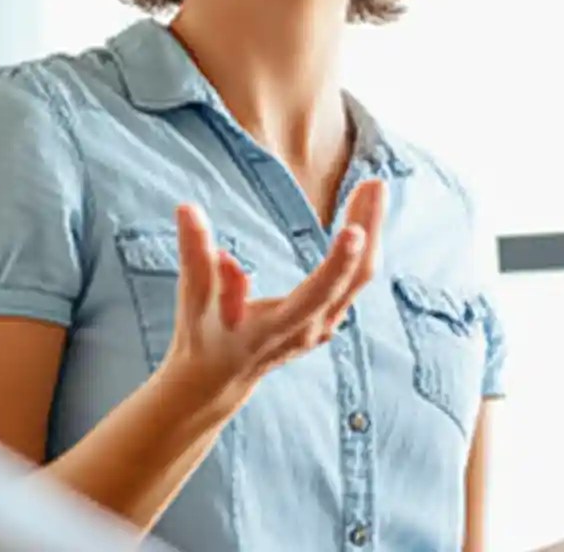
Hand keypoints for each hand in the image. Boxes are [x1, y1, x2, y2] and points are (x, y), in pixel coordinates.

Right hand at [158, 179, 385, 418]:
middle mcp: (311, 329)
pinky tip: (363, 215)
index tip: (355, 230)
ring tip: (372, 187)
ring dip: (370, 229)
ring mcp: (325, 325)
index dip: (338, 263)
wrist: (219, 379)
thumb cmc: (204, 336)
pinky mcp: (329, 317)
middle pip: (354, 278)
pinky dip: (364, 244)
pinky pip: (356, 278)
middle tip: (375, 184)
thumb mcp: (194, 300)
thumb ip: (194, 257)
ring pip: (362, 276)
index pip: (317, 295)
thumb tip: (188, 210)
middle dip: (367, 229)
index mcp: (278, 327)